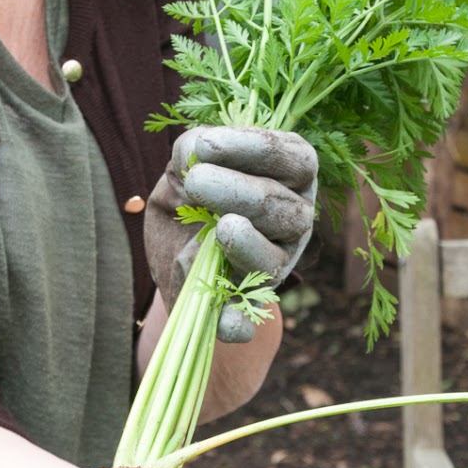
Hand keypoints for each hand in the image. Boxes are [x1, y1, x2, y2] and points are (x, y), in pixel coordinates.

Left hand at [145, 126, 317, 342]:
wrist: (173, 249)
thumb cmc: (190, 195)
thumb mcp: (187, 164)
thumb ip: (191, 152)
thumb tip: (195, 155)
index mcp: (290, 177)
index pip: (294, 158)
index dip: (254, 149)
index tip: (207, 145)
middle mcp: (294, 220)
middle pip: (282, 208)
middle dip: (238, 192)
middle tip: (195, 181)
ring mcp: (275, 265)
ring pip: (272, 260)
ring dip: (245, 244)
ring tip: (219, 227)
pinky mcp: (246, 305)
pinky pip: (246, 319)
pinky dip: (236, 322)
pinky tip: (225, 320)